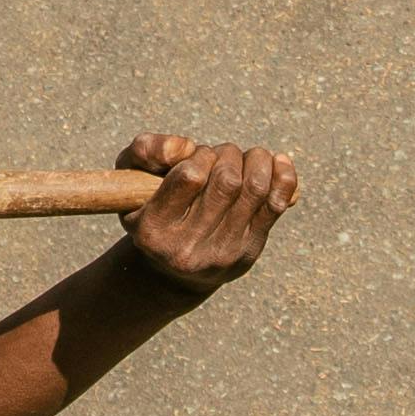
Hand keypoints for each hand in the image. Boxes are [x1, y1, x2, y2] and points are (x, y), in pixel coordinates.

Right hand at [114, 129, 297, 290]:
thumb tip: (186, 146)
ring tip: (247, 157)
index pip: (191, 176)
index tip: (197, 157)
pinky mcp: (248, 253)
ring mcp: (222, 254)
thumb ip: (146, 150)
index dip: (200, 155)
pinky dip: (283, 177)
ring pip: (254, 189)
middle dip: (229, 155)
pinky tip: (278, 162)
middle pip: (227, 181)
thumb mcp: (131, 178)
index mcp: (152, 230)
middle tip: (222, 156)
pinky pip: (275, 207)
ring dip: (256, 160)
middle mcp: (187, 248)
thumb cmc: (150, 208)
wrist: (171, 268)